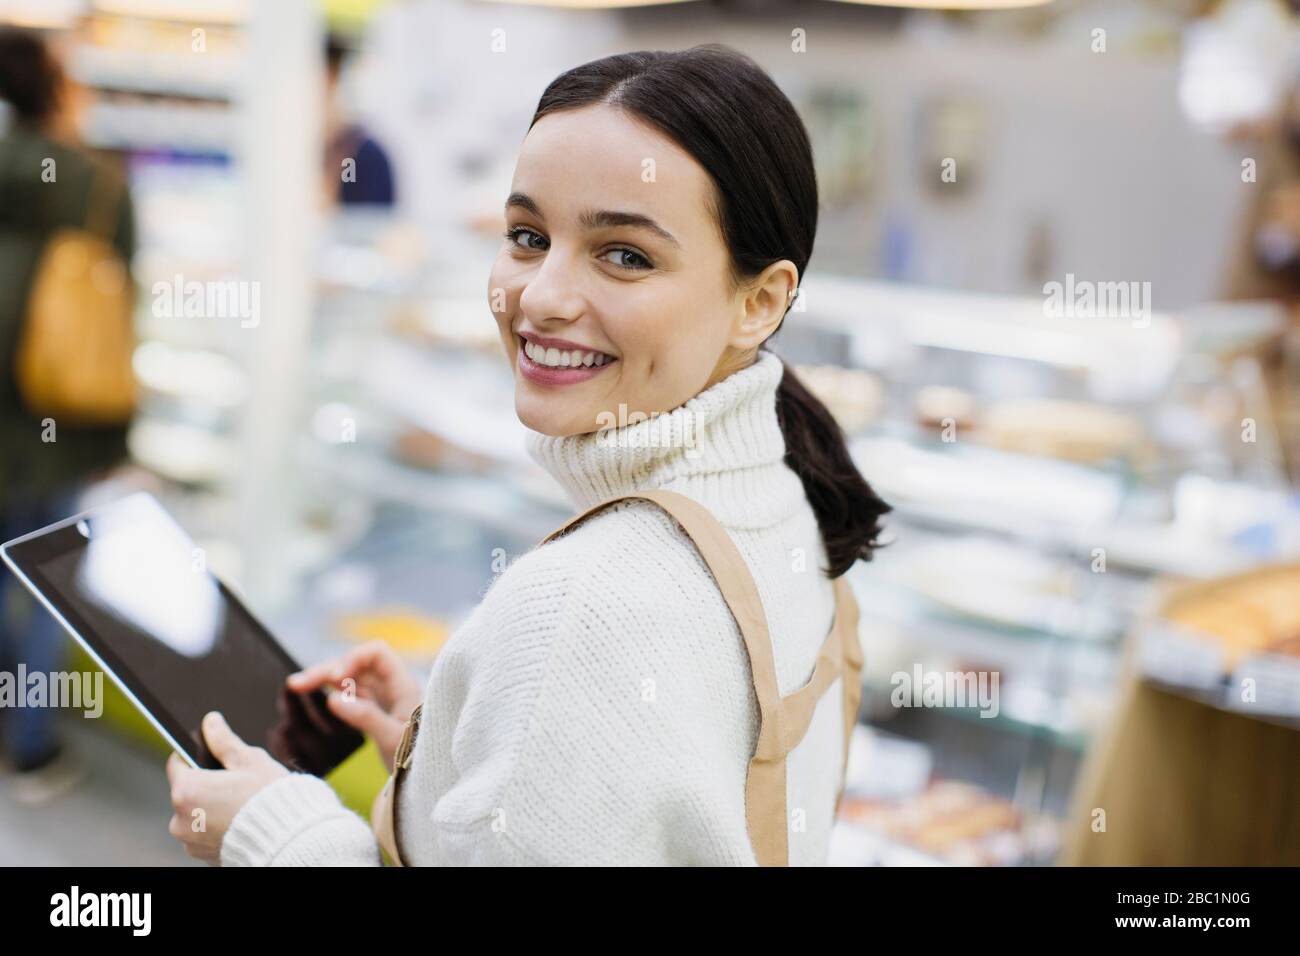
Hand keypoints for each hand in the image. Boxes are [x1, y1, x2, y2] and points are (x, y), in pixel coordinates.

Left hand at [166, 712, 288, 864]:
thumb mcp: (249, 761)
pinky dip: (216, 827)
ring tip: (240, 805)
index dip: (194, 756)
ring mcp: (190, 841)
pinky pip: (203, 834)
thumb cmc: (269, 798)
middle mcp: (180, 819)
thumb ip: (224, 740)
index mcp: (187, 790)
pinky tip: (239, 821)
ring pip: (195, 813)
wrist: (286, 839)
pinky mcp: (201, 856)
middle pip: (187, 790)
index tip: (211, 759)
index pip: (177, 763)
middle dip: (206, 784)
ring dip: (209, 807)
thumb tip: (211, 721)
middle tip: (236, 783)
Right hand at [287, 640, 422, 772]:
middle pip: (357, 665)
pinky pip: (352, 696)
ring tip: (296, 685)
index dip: (353, 658)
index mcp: (403, 685)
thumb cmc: (419, 759)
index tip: (334, 677)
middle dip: (328, 669)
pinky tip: (315, 696)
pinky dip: (333, 693)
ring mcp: (384, 700)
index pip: (376, 653)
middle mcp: (393, 687)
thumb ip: (366, 718)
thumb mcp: (393, 739)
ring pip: (351, 680)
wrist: (430, 780)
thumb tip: (332, 699)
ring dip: (325, 680)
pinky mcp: (375, 714)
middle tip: (296, 684)